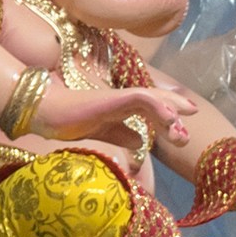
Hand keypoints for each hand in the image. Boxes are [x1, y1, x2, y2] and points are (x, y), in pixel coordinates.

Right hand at [35, 82, 186, 149]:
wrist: (44, 112)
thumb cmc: (67, 120)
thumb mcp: (102, 132)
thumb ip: (121, 134)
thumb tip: (141, 140)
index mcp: (119, 107)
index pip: (149, 107)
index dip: (167, 114)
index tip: (183, 128)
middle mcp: (121, 98)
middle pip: (154, 99)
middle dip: (174, 107)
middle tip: (191, 118)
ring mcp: (116, 96)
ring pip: (150, 98)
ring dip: (168, 110)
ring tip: (181, 125)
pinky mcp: (110, 98)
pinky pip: (138, 98)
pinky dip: (156, 106)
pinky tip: (168, 118)